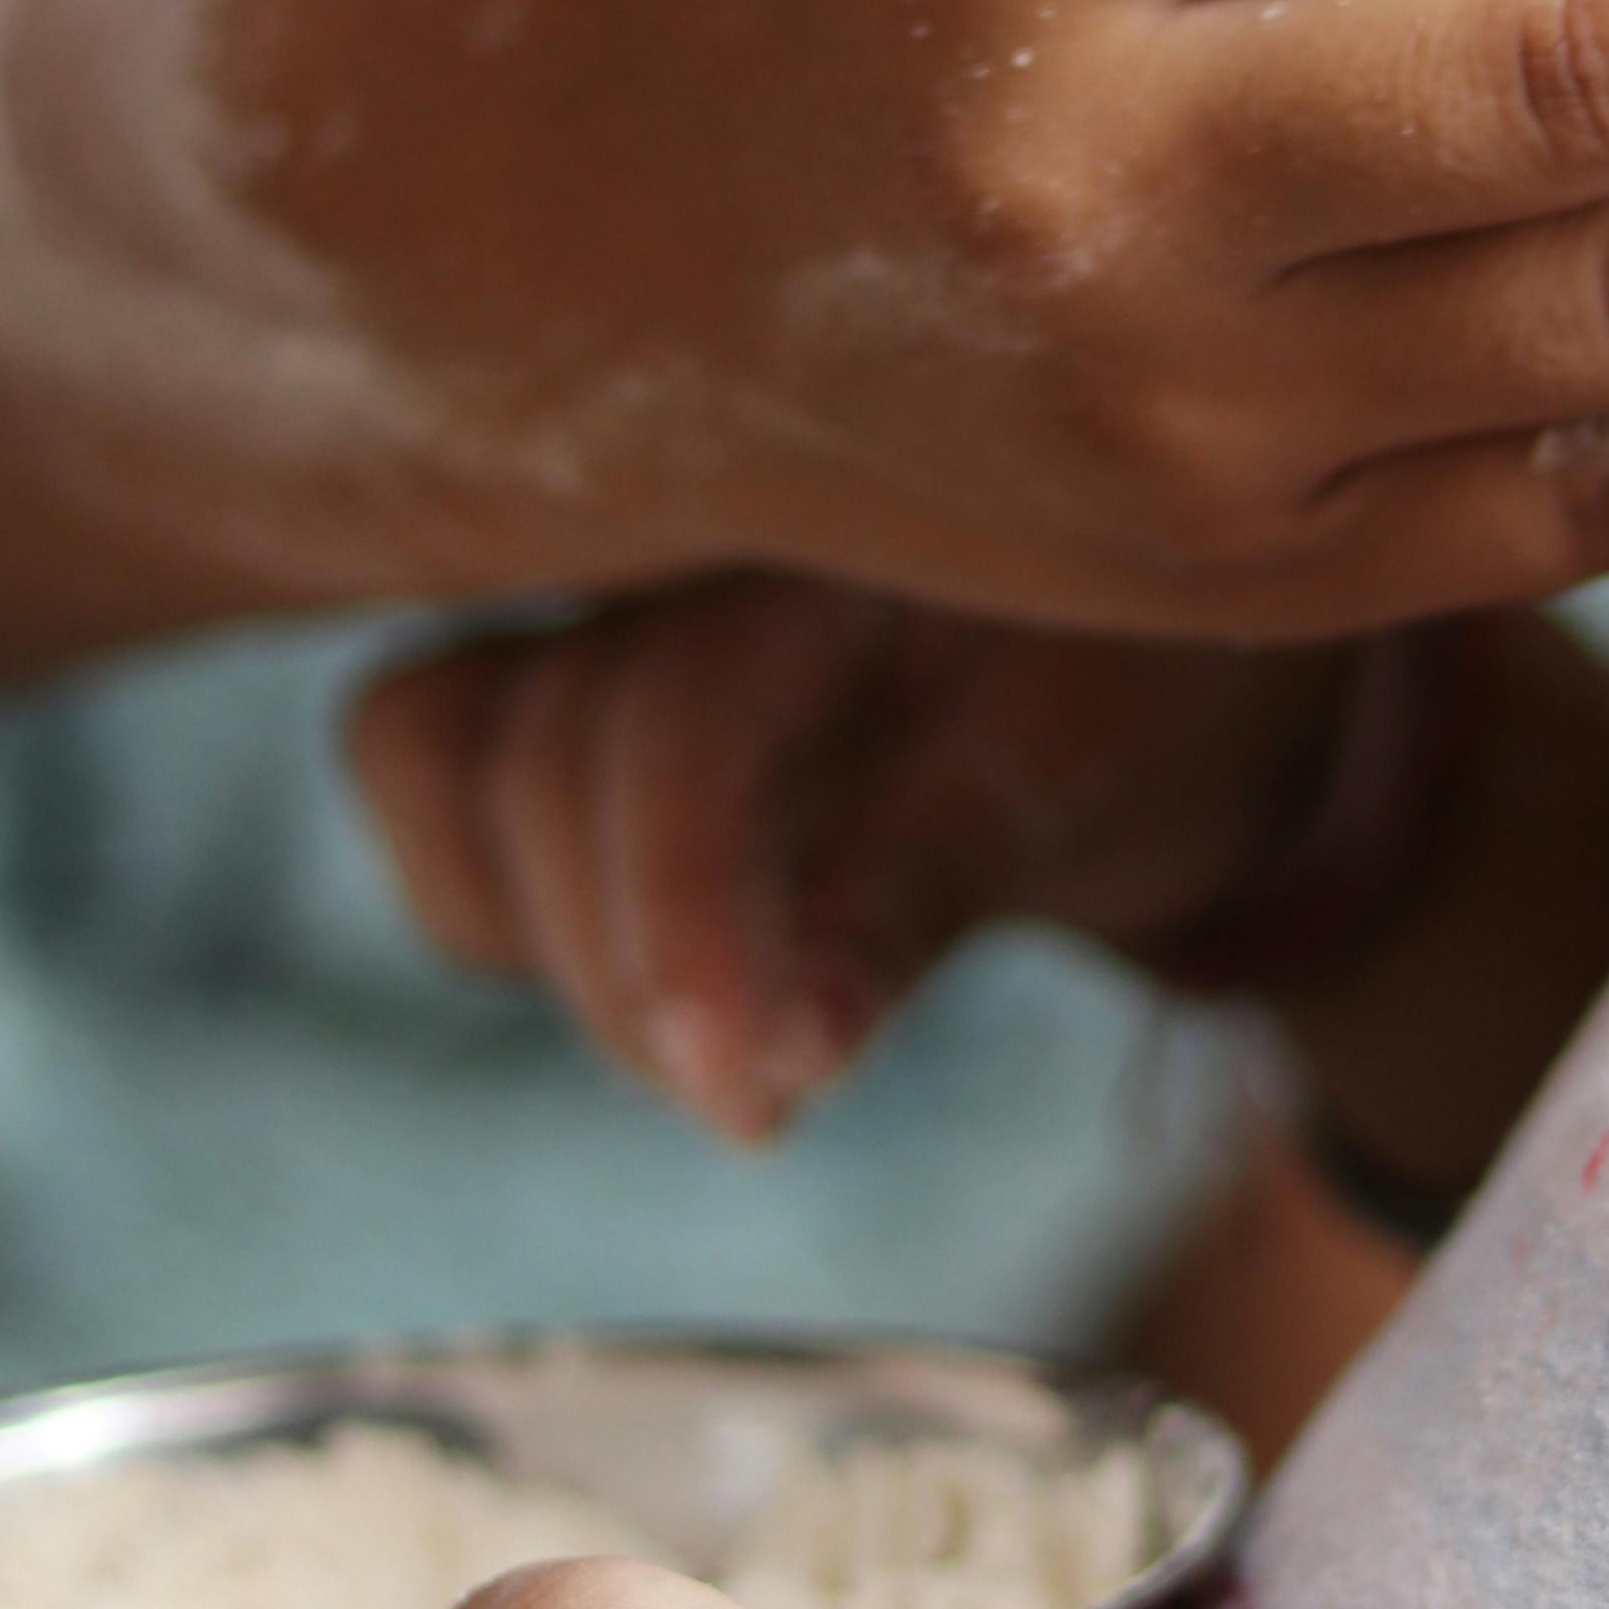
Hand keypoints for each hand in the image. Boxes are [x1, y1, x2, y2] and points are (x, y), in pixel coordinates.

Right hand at [353, 574, 1362, 1120]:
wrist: (1176, 654)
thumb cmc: (1152, 696)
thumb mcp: (1083, 779)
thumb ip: (920, 895)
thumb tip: (782, 1061)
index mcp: (845, 505)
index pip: (674, 712)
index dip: (684, 920)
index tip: (749, 1099)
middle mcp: (687, 518)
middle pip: (547, 750)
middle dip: (633, 968)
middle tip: (756, 1102)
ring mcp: (603, 580)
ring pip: (438, 745)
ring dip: (547, 937)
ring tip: (709, 1040)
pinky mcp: (551, 659)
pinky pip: (431, 765)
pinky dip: (488, 893)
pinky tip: (637, 964)